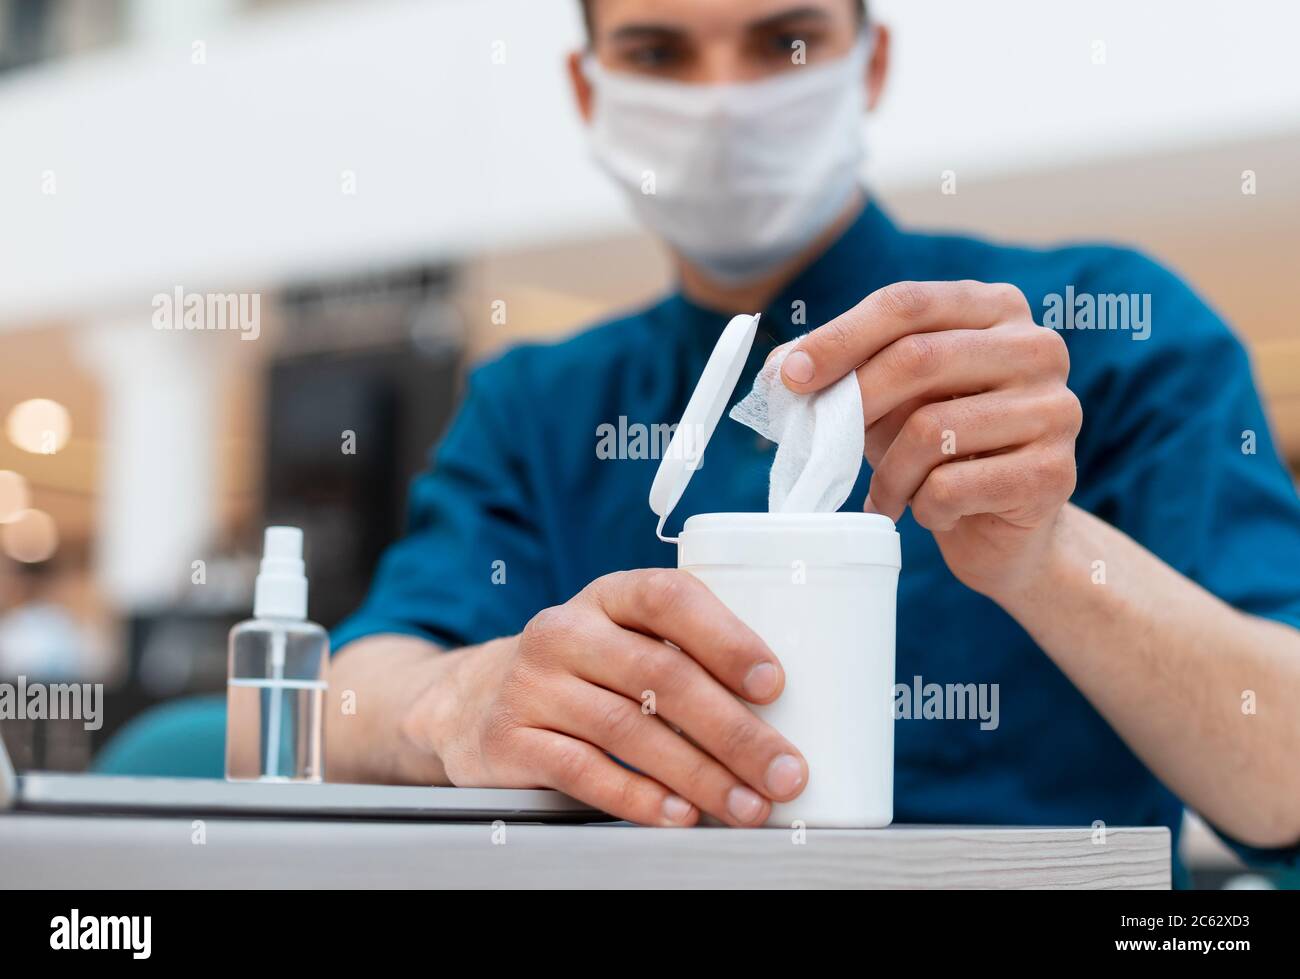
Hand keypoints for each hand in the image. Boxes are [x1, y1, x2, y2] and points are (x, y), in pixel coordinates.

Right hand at [401, 569, 808, 825]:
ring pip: (628, 729)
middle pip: (660, 676)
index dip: (725, 637)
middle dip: (734, 730)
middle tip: (783, 770)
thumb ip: (681, 658)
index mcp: (609, 596)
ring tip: (747, 805)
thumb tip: (783, 717)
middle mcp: (566, 630)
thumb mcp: (621, 642)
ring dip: (699, 774)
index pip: (669, 598)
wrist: (471, 702)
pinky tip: (679, 815)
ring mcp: (532, 683)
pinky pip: (582, 770)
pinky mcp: (510, 738)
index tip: (774, 682)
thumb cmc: (581, 674)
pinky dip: (638, 797)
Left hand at [779, 280, 1081, 601]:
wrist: (1004, 528)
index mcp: (995, 308)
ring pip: (931, 430)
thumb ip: (846, 372)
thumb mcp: (890, 400)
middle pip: (918, 358)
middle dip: (855, 402)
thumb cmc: (940, 450)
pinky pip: (953, 486)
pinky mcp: (1054, 472)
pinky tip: (929, 512)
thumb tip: (778, 368)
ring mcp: (1055, 407)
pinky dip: (923, 507)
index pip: (907, 303)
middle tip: (821, 443)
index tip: (790, 375)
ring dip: (889, 474)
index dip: (840, 337)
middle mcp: (1037, 346)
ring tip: (886, 494)